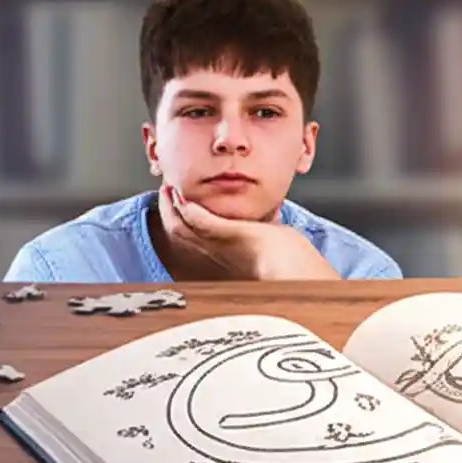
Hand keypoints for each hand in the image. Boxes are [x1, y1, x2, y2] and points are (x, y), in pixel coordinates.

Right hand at [159, 185, 339, 280]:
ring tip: (166, 191)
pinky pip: (194, 220)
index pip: (194, 242)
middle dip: (168, 212)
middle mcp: (215, 257)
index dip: (182, 225)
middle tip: (164, 195)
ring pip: (180, 227)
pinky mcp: (225, 234)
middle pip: (179, 233)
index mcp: (225, 260)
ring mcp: (217, 247)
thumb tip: (271, 219)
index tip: (178, 210)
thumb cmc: (291, 263)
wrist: (297, 271)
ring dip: (170, 207)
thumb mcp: (269, 244)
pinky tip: (178, 194)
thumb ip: (261, 234)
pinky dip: (182, 207)